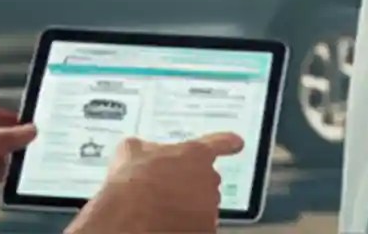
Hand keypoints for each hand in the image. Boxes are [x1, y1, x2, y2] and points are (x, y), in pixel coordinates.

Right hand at [66, 132, 244, 233]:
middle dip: (190, 183)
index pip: (220, 143)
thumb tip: (141, 150)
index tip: (236, 143)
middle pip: (206, 179)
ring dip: (188, 206)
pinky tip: (166, 224)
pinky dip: (186, 226)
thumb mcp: (130, 150)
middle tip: (167, 188)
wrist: (131, 216)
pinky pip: (199, 226)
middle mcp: (209, 179)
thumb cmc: (132, 181)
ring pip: (202, 205)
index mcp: (195, 154)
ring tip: (161, 209)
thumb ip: (145, 147)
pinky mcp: (206, 230)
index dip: (228, 142)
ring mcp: (209, 207)